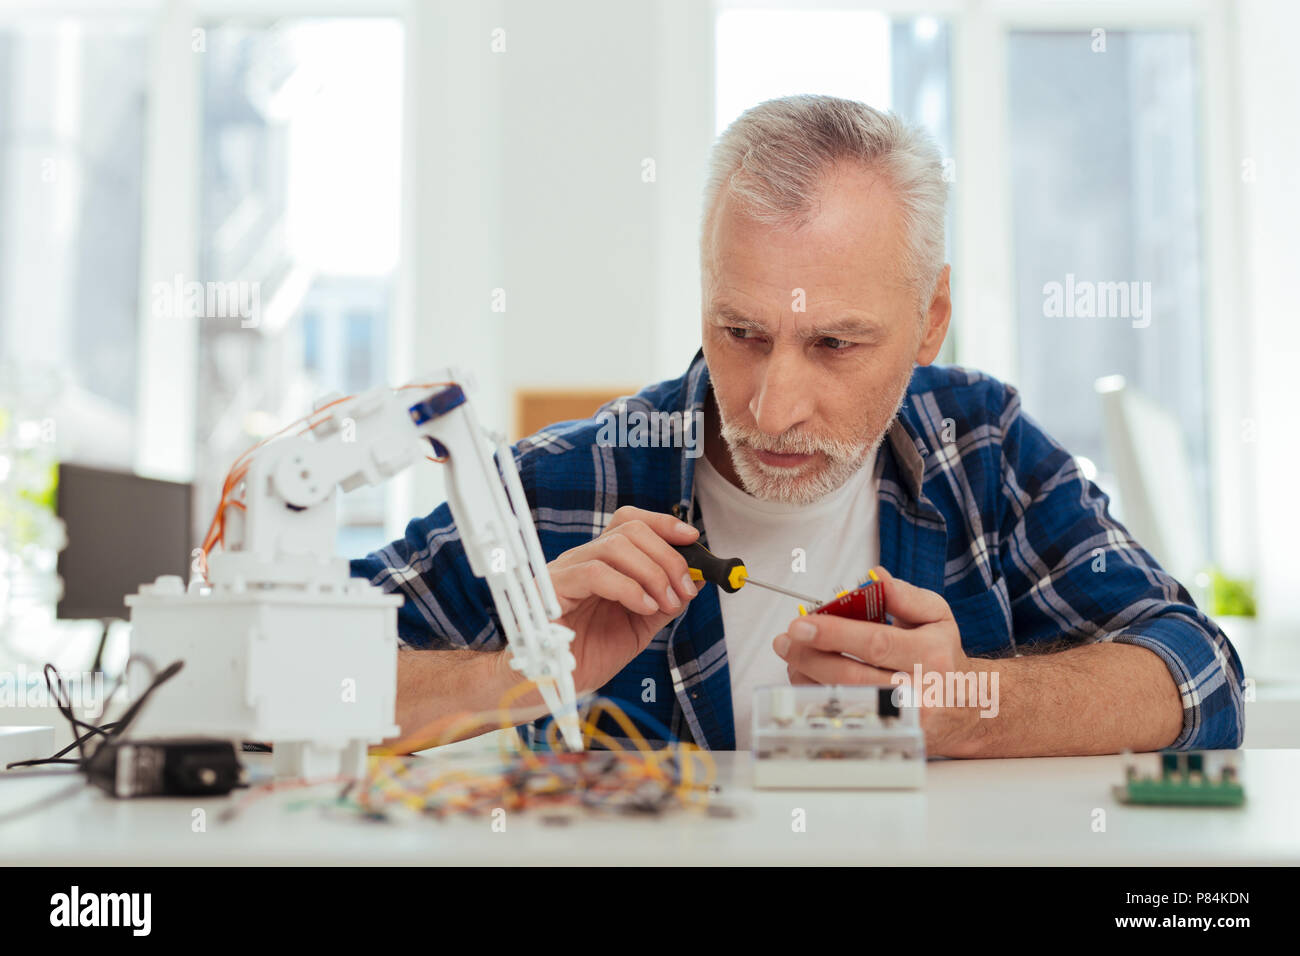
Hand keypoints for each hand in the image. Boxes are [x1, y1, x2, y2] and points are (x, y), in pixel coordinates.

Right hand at [545, 506, 702, 692]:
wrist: (550, 687)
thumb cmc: (588, 656)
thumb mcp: (639, 626)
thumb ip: (665, 602)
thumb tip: (697, 578)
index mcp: (600, 563)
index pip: (628, 523)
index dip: (662, 523)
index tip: (692, 537)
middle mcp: (581, 560)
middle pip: (628, 530)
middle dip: (667, 555)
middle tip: (684, 589)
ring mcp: (564, 572)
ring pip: (614, 546)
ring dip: (652, 573)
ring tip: (666, 603)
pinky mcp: (551, 590)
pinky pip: (594, 573)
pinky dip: (628, 588)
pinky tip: (643, 608)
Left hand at [773, 566, 983, 756]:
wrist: (968, 708)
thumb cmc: (943, 656)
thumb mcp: (937, 617)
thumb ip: (905, 596)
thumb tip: (875, 576)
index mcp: (930, 655)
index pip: (875, 643)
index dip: (834, 633)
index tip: (802, 624)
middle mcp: (919, 691)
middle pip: (852, 677)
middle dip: (811, 656)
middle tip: (786, 640)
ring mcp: (902, 720)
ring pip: (843, 699)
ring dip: (808, 676)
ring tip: (791, 654)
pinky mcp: (887, 735)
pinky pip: (843, 715)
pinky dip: (817, 695)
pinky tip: (805, 675)